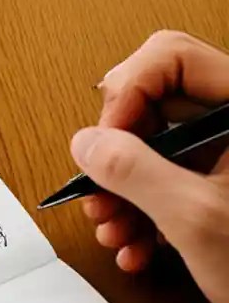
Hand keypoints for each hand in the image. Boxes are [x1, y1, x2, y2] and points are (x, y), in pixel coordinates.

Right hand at [70, 30, 228, 302]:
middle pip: (156, 103)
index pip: (171, 58)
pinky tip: (137, 244)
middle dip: (116, 150)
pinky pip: (171, 180)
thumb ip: (135, 172)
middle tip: (100, 185)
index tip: (108, 138)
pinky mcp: (226, 188)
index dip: (129, 90)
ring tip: (112, 227)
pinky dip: (145, 210)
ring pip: (157, 146)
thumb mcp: (195, 219)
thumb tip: (87, 143)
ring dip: (123, 189)